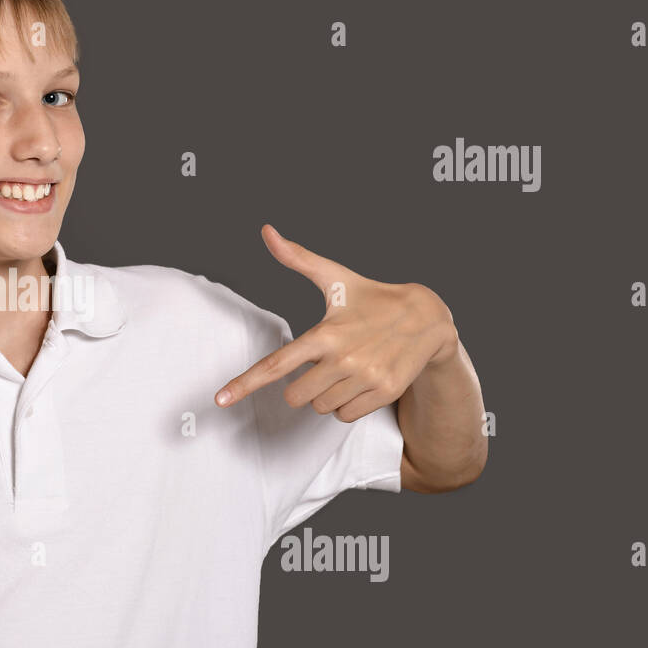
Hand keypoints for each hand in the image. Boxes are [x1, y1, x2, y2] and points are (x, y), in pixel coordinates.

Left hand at [215, 224, 456, 421]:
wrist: (428, 317)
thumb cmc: (370, 297)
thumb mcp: (335, 277)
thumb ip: (298, 258)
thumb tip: (267, 230)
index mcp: (324, 333)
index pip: (276, 364)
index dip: (245, 383)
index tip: (220, 400)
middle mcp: (343, 358)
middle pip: (295, 397)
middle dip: (301, 387)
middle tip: (323, 364)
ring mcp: (365, 377)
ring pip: (321, 408)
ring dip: (326, 395)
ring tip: (347, 368)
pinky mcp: (384, 392)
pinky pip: (345, 416)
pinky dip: (346, 405)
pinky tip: (361, 381)